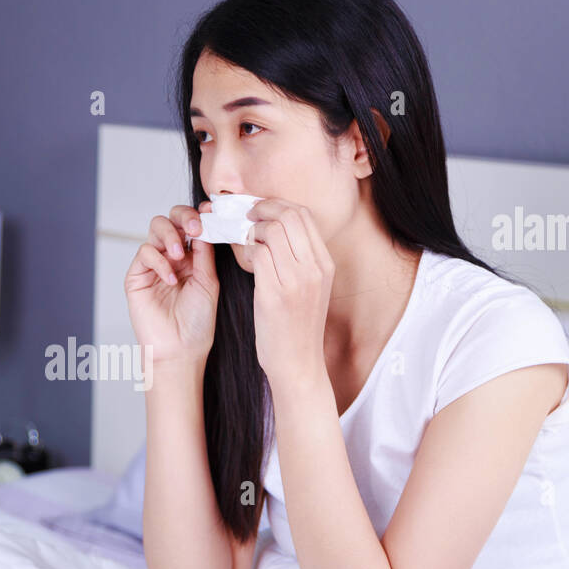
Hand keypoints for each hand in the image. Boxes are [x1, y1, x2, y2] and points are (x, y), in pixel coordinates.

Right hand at [124, 200, 218, 365]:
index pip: (192, 225)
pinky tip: (170, 278)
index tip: (211, 213)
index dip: (200, 215)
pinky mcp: (137, 275)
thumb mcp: (208, 282)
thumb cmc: (197, 322)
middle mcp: (172, 256)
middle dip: (184, 217)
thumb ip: (205, 254)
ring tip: (180, 255)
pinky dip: (159, 261)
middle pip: (172, 218)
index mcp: (193, 257)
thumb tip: (205, 225)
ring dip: (170, 236)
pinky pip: (145, 252)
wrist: (180, 349)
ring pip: (156, 227)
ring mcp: (154, 264)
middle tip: (195, 228)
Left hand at [246, 198, 333, 387]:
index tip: (261, 210)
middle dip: (262, 209)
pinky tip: (244, 259)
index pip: (304, 215)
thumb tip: (275, 229)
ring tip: (246, 242)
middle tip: (247, 217)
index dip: (278, 205)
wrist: (297, 363)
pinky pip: (257, 254)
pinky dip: (246, 250)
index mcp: (325, 264)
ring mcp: (296, 280)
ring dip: (251, 230)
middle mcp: (315, 268)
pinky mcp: (275, 293)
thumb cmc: (297, 327)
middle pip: (289, 215)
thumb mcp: (310, 288)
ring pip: (270, 231)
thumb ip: (300, 259)